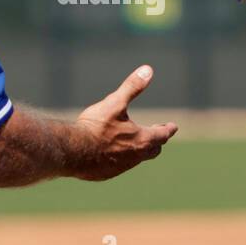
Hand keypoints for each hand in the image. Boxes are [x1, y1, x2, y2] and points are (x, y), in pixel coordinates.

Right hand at [73, 65, 177, 180]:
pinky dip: (122, 158)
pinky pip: (120, 166)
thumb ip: (132, 87)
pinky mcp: (107, 174)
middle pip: (154, 150)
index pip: (162, 134)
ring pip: (137, 159)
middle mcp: (135, 156)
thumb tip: (148, 70)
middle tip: (157, 134)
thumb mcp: (115, 102)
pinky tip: (113, 153)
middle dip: (157, 141)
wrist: (73, 151)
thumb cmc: (96, 126)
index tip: (172, 126)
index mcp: (142, 139)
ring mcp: (122, 167)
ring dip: (139, 150)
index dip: (168, 129)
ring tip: (134, 142)